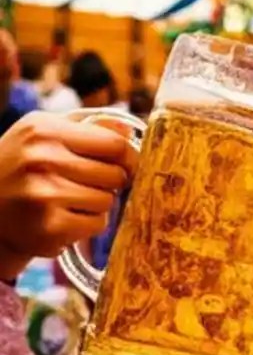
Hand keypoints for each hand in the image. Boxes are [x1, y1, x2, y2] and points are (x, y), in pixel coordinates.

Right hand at [0, 112, 135, 278]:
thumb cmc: (21, 168)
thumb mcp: (41, 135)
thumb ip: (84, 128)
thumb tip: (125, 127)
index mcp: (43, 130)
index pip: (115, 144)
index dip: (129, 157)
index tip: (126, 165)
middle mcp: (41, 159)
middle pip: (116, 175)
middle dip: (109, 182)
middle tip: (85, 184)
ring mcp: (44, 194)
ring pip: (108, 201)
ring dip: (97, 204)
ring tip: (68, 200)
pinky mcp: (50, 227)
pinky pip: (98, 224)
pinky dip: (87, 224)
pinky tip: (63, 217)